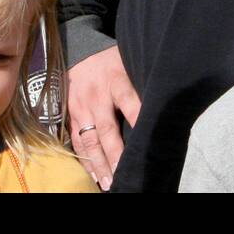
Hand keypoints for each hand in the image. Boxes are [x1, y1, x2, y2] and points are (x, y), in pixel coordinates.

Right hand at [66, 45, 140, 190]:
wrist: (79, 51)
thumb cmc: (113, 61)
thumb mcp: (130, 63)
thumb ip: (141, 83)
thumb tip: (164, 105)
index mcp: (116, 80)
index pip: (130, 102)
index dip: (138, 120)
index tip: (148, 140)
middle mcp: (96, 96)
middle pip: (106, 130)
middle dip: (115, 155)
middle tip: (122, 176)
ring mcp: (80, 107)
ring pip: (89, 140)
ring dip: (98, 164)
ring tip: (107, 182)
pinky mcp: (69, 115)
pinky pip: (76, 141)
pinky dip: (84, 159)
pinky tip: (92, 174)